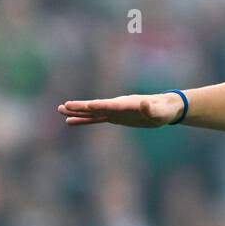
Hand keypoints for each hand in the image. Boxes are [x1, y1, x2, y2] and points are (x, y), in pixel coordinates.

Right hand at [57, 92, 183, 127]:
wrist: (164, 108)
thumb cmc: (163, 110)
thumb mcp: (160, 112)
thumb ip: (151, 109)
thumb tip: (144, 105)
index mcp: (126, 104)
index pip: (110, 105)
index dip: (98, 106)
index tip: (85, 106)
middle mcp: (117, 106)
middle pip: (96, 107)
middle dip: (80, 107)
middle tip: (63, 106)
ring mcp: (114, 112)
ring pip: (92, 112)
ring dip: (77, 112)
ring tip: (60, 110)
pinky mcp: (115, 118)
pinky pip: (96, 119)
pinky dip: (84, 120)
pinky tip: (71, 121)